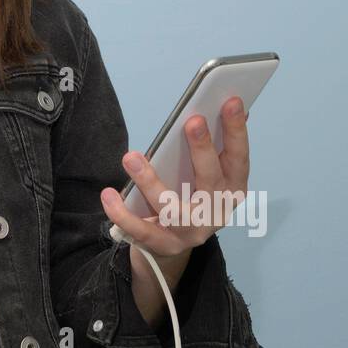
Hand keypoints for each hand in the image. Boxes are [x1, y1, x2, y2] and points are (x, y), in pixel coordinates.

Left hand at [99, 96, 250, 259]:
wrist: (171, 244)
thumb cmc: (188, 196)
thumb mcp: (204, 175)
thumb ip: (213, 146)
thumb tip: (231, 106)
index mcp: (231, 191)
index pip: (238, 159)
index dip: (237, 132)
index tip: (232, 102)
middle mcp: (215, 214)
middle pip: (211, 181)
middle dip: (203, 150)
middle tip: (192, 121)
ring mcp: (190, 232)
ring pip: (172, 208)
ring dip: (150, 182)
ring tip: (130, 157)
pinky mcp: (163, 245)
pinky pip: (141, 231)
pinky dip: (122, 214)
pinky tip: (108, 194)